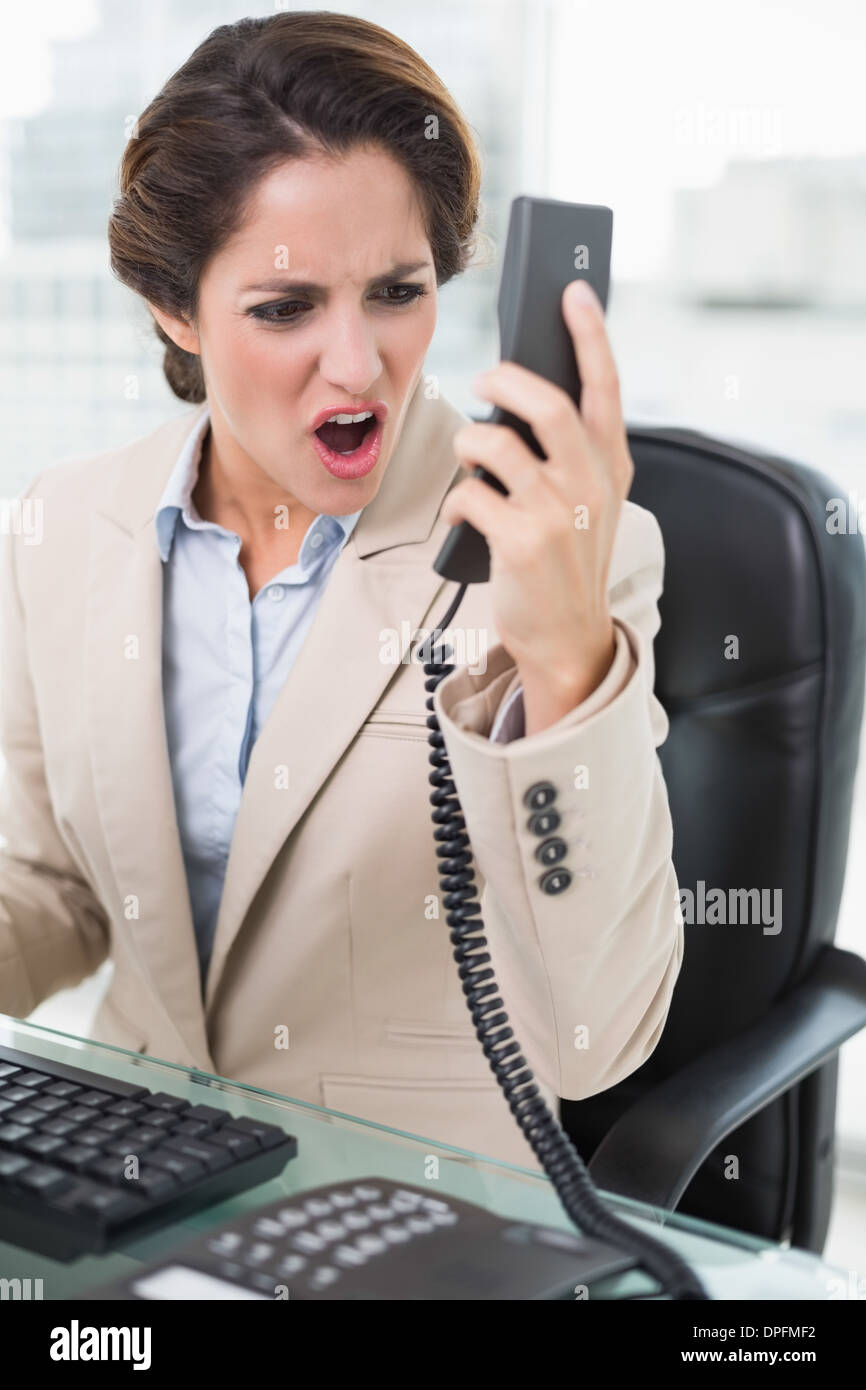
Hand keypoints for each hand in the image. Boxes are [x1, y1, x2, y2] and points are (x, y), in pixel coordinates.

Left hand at [440, 278, 633, 735]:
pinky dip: (457, 503)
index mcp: (611, 464)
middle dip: (503, 381)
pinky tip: (464, 517)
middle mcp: (589, 482)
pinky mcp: (520, 541)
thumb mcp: (591, 502)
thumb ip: (573, 452)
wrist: (568, 637)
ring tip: (469, 461)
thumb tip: (517, 398)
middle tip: (483, 382)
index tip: (574, 291)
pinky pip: (469, 497)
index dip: (590, 333)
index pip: (605, 385)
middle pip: (543, 401)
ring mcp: (556, 512)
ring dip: (468, 446)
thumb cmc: (569, 561)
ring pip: (493, 445)